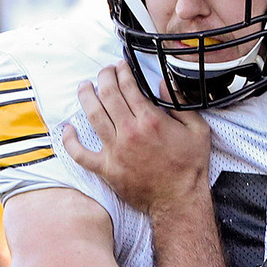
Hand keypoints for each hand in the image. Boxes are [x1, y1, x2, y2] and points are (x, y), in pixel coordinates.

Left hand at [61, 61, 210, 214]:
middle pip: (108, 95)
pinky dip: (70, 141)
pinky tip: (68, 129)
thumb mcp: (198, 130)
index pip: (129, 87)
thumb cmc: (191, 166)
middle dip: (104, 77)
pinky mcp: (107, 169)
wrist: (180, 200)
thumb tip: (163, 83)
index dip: (123, 72)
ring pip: (92, 116)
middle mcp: (130, 132)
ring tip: (84, 87)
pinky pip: (80, 154)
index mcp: (151, 121)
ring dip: (86, 97)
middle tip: (104, 72)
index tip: (121, 66)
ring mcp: (115, 150)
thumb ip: (180, 104)